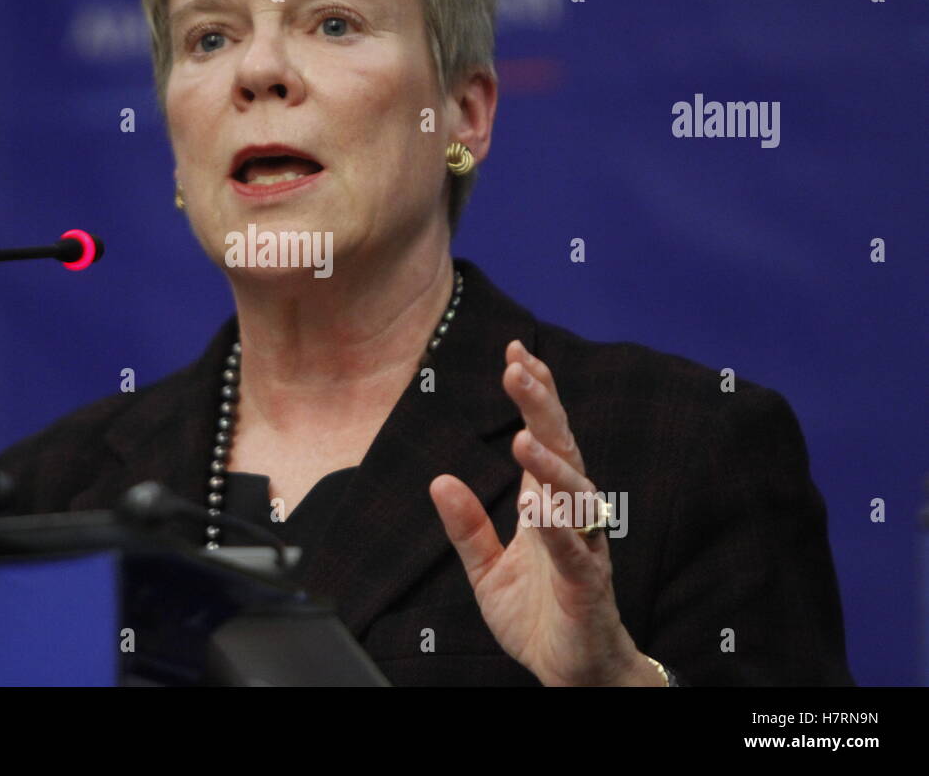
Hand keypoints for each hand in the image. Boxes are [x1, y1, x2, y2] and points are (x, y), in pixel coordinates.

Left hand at [429, 339, 663, 685]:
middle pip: (562, 450)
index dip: (535, 395)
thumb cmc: (536, 615)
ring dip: (552, 465)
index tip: (515, 352)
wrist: (571, 673)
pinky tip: (539, 506)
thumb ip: (466, 525)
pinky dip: (558, 529)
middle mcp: (569, 517)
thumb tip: (439, 478)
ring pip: (575, 496)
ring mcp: (582, 549)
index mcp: (546, 505)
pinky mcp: (587, 586)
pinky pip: (574, 553)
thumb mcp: (486, 568)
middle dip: (543, 407)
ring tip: (525, 436)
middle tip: (520, 367)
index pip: (545, 437)